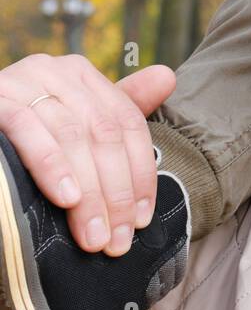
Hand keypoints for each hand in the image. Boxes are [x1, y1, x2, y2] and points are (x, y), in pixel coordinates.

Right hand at [0, 55, 175, 254]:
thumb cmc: (27, 138)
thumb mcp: (75, 125)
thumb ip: (119, 110)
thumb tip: (167, 77)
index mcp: (81, 75)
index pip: (127, 122)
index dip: (140, 173)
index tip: (142, 219)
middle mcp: (55, 70)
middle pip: (103, 133)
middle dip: (115, 192)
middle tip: (117, 240)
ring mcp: (23, 80)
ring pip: (71, 137)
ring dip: (88, 192)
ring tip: (94, 235)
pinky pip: (28, 131)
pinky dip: (52, 166)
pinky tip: (66, 197)